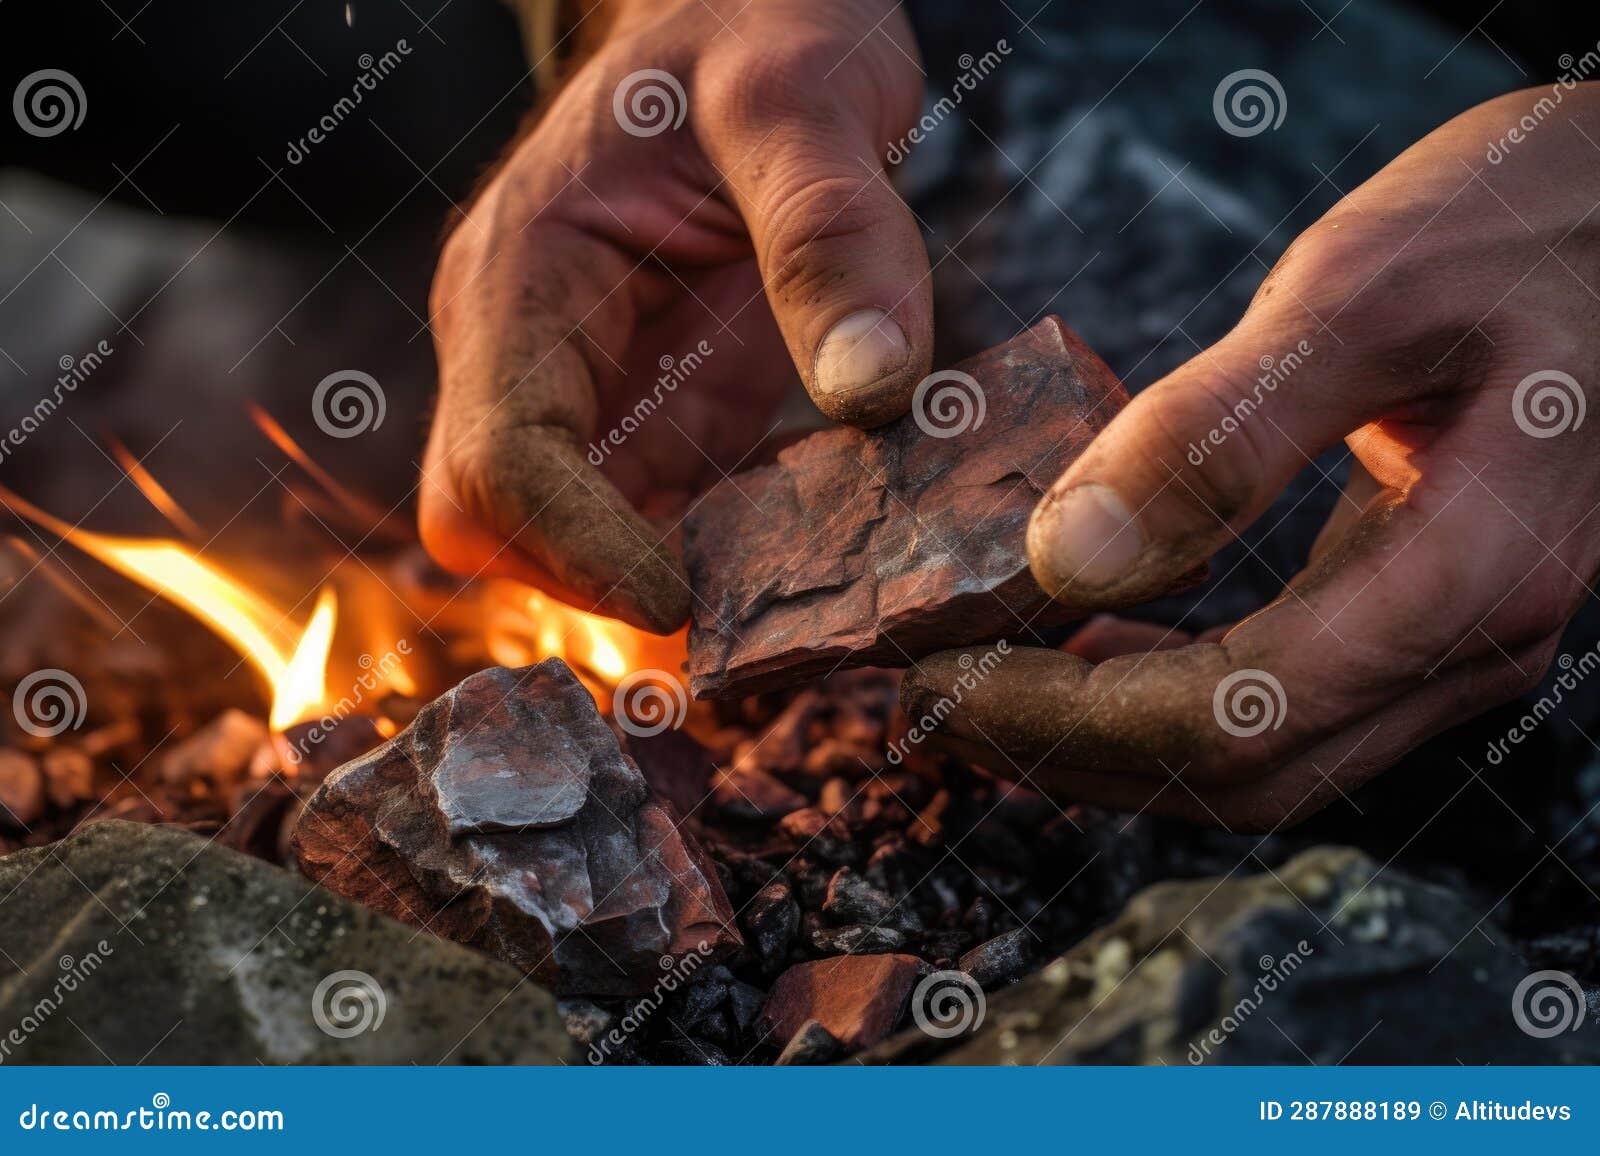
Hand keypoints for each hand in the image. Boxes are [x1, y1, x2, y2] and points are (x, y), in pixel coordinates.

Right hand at [420, 0, 930, 630]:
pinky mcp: (652, 414)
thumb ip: (829, 228)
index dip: (574, 547)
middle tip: (750, 602)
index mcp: (523, 277)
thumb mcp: (803, 95)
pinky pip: (656, 522)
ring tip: (801, 583)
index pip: (495, 460)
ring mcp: (585, 389)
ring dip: (673, 581)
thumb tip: (870, 388)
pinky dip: (722, 553)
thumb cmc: (756, 31)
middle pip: (501, 529)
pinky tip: (814, 537)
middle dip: (602, 581)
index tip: (685, 592)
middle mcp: (526, 349)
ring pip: (573, 547)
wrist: (751, 21)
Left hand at [903, 84, 1599, 829]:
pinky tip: (1093, 649)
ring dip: (1111, 740)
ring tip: (985, 685)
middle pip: (1241, 772)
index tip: (945, 677)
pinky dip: (1170, 698)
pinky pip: (1286, 705)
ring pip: (1261, 760)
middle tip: (934, 697)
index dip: (1068, 719)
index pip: (1232, 717)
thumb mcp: (1359, 294)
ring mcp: (1460, 641)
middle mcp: (1472, 641)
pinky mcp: (1431, 613)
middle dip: (1068, 750)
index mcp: (1469, 574)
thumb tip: (1065, 559)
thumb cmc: (1529, 221)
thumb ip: (1216, 434)